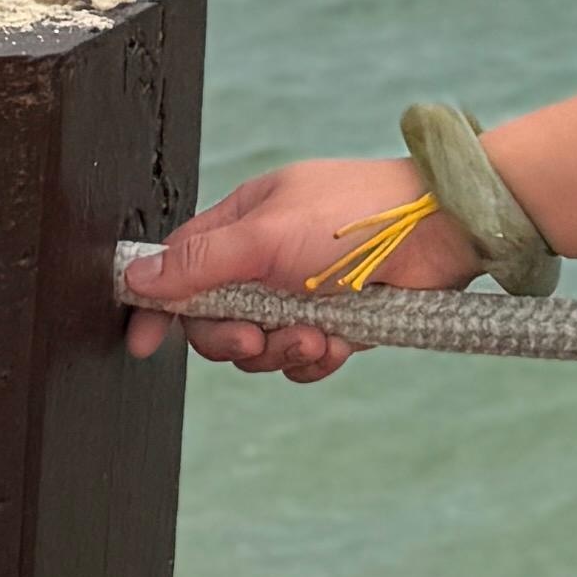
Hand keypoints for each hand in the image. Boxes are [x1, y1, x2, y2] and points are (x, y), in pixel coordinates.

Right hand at [121, 156, 478, 377]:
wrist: (442, 232)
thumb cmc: (356, 217)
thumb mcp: (267, 235)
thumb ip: (200, 262)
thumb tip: (134, 277)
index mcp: (246, 221)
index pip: (182, 266)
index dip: (159, 305)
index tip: (145, 344)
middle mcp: (270, 256)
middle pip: (216, 318)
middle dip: (233, 338)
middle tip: (258, 338)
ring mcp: (303, 289)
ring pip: (260, 345)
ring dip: (281, 350)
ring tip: (316, 336)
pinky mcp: (337, 319)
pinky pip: (302, 358)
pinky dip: (315, 359)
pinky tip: (338, 344)